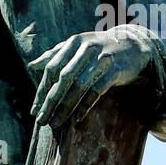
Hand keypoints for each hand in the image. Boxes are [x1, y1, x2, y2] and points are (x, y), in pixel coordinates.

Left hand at [28, 29, 152, 127]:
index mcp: (73, 43)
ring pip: (79, 86)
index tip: (34, 110)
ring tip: (55, 122)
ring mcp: (102, 58)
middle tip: (41, 119)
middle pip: (63, 78)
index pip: (51, 68)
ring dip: (65, 107)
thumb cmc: (99, 49)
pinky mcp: (115, 70)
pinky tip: (76, 118)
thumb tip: (31, 66)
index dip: (41, 90)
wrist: (134, 46)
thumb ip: (54, 55)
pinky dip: (85, 105)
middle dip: (50, 101)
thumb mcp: (77, 47)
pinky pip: (96, 90)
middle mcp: (86, 48)